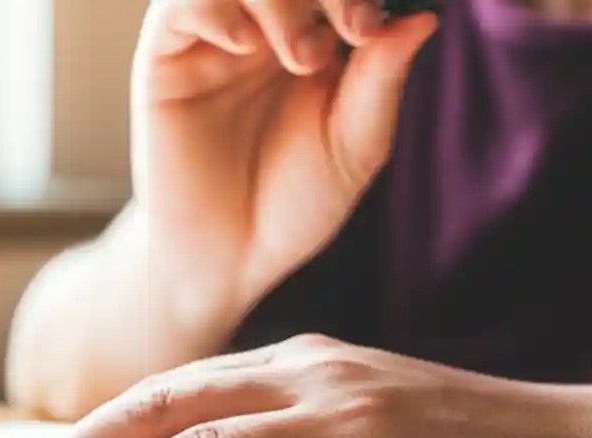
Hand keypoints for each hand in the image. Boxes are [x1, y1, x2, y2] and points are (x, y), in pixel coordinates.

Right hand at [135, 1, 436, 316]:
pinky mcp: (166, 54)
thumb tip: (425, 17)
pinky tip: (247, 46)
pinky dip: (219, 7)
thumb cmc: (293, 203)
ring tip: (301, 57)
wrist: (228, 257)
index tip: (372, 25)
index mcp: (319, 32)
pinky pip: (182, 1)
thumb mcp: (355, 145)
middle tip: (353, 27)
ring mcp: (216, 33)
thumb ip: (382, 78)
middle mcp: (267, 22)